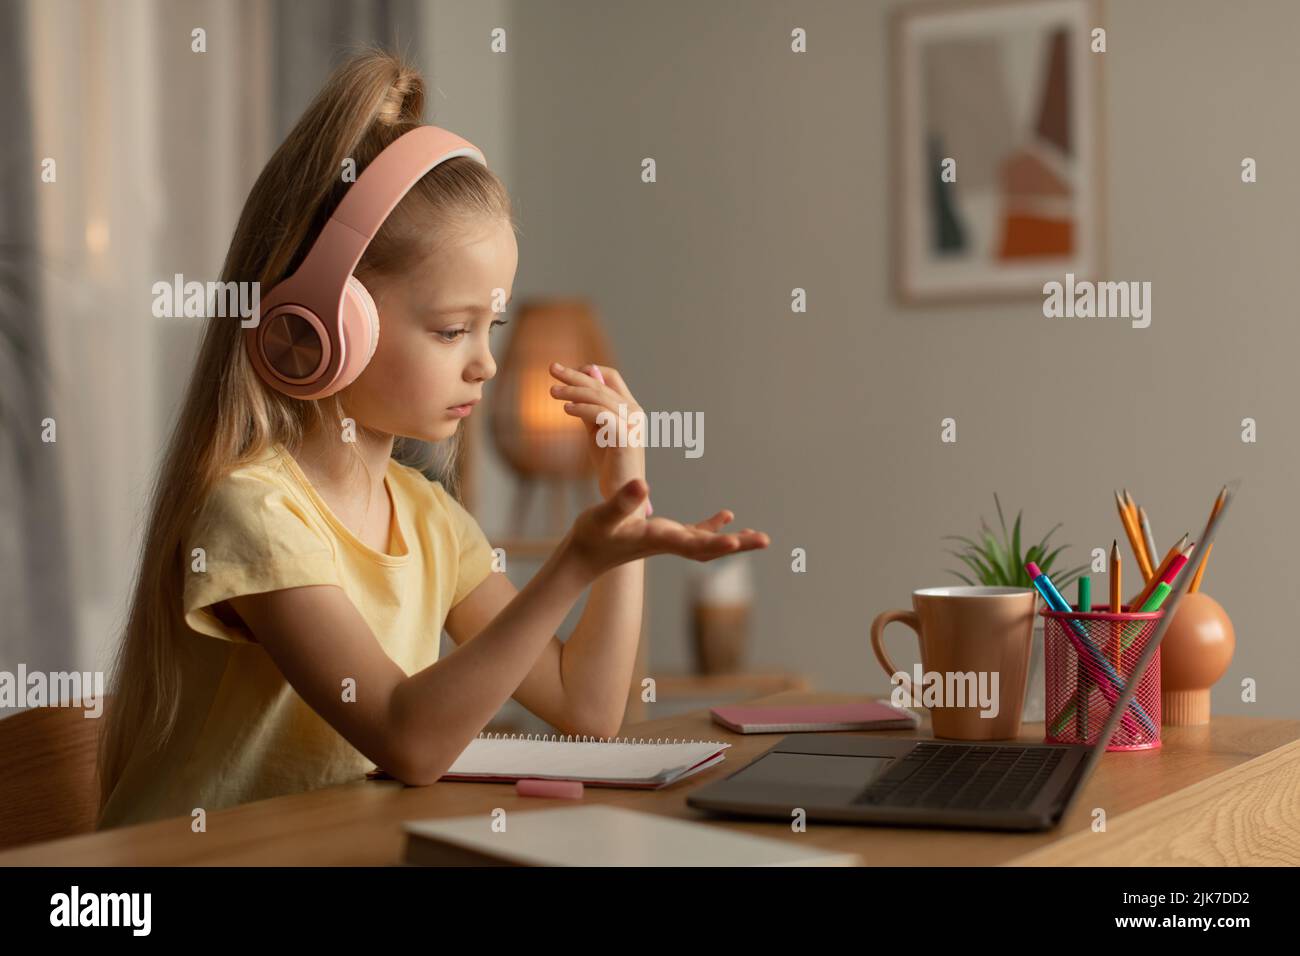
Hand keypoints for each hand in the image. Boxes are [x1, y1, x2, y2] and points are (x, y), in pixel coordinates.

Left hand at [548, 362, 645, 503]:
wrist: (623, 498)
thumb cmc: (610, 464)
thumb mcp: (596, 430)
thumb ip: (589, 407)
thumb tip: (583, 378)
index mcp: (630, 408)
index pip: (612, 377)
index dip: (589, 371)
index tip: (564, 372)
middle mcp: (634, 413)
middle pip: (602, 385)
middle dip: (574, 375)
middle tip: (552, 369)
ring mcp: (632, 425)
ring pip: (600, 397)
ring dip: (573, 391)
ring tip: (553, 392)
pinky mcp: (626, 439)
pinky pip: (602, 415)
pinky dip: (583, 409)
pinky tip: (566, 409)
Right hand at [561, 478, 769, 582]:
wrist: (584, 556)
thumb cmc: (591, 536)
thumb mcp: (602, 516)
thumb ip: (621, 502)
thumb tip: (643, 484)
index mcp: (655, 539)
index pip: (689, 543)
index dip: (712, 541)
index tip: (734, 541)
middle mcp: (668, 543)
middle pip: (708, 548)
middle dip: (737, 545)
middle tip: (765, 540)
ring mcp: (668, 542)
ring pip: (708, 544)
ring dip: (734, 541)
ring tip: (760, 537)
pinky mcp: (665, 537)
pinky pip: (696, 534)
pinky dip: (714, 527)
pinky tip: (729, 515)